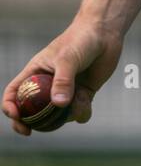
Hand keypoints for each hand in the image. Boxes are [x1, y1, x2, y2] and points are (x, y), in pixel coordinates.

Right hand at [2, 17, 123, 135]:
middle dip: (29, 123)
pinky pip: (78, 112)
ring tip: (78, 101)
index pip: (15, 91)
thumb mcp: (67, 58)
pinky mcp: (83, 94)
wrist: (105, 33)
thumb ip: (63, 81)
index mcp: (36, 73)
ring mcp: (66, 91)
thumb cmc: (81, 39)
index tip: (15, 116)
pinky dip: (82, 112)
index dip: (10, 106)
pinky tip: (87, 100)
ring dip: (66, 116)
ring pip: (58, 116)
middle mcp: (48, 84)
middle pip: (32, 111)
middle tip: (29, 132)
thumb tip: (59, 104)